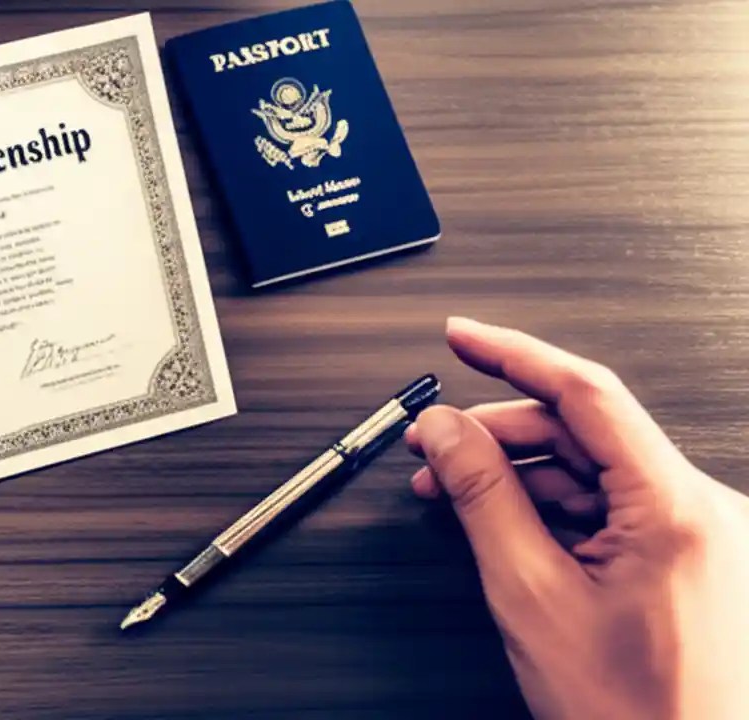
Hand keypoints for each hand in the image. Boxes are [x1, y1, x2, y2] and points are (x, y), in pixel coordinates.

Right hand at [405, 318, 748, 719]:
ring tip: (451, 490)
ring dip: (516, 472)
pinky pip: (608, 505)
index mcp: (673, 508)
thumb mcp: (530, 595)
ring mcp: (695, 534)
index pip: (585, 393)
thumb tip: (447, 430)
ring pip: (590, 469)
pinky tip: (498, 521)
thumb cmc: (630, 713)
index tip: (461, 336)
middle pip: (582, 431)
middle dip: (498, 430)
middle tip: (430, 443)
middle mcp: (698, 510)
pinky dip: (548, 506)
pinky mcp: (684, 558)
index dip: (512, 354)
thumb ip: (484, 497)